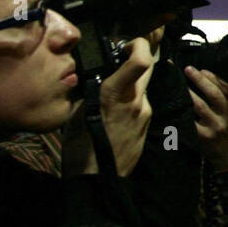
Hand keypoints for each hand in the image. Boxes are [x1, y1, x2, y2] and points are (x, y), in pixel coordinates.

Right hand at [62, 36, 154, 176]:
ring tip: (111, 91)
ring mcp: (145, 113)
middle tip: (123, 55)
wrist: (99, 181)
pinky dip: (131, 99)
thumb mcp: (78, 114)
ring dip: (132, 82)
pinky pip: (141, 103)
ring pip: (143, 86)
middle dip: (139, 55)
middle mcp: (136, 101)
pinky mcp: (147, 124)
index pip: (142, 60)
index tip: (127, 44)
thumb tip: (96, 74)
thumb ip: (92, 90)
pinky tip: (115, 112)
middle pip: (149, 66)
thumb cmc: (81, 148)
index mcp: (116, 95)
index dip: (139, 44)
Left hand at [184, 65, 227, 170]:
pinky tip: (176, 103)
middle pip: (213, 94)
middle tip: (188, 69)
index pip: (227, 88)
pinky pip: (190, 120)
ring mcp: (216, 126)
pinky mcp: (203, 136)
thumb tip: (223, 71)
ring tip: (179, 84)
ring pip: (199, 106)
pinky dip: (183, 111)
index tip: (202, 70)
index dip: (214, 78)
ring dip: (189, 93)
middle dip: (199, 80)